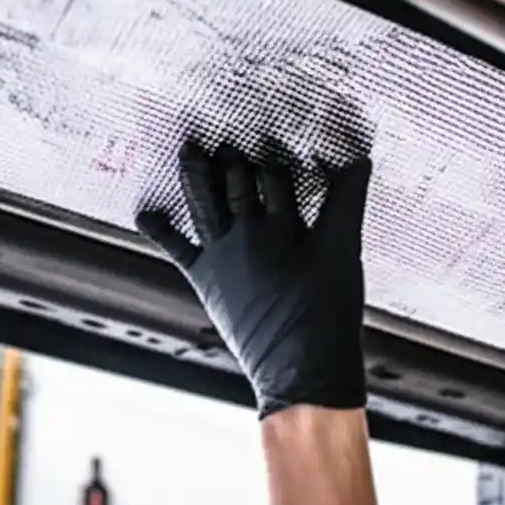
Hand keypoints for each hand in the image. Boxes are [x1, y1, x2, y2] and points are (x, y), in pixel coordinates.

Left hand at [136, 144, 372, 417]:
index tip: (278, 136)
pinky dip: (159, 228)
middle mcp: (247, 233)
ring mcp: (221, 255)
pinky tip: (145, 213)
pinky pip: (176, 247)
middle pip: (237, 182)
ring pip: (203, 200)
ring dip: (195, 172)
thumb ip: (348, 201)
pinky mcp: (205, 279)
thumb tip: (360, 159)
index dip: (278, 154)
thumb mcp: (345, 252)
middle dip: (234, 156)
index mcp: (284, 225)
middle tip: (230, 136)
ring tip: (189, 147)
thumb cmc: (328, 312)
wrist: (300, 368)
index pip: (277, 175)